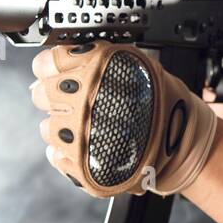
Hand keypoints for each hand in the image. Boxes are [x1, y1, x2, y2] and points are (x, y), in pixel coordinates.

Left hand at [30, 41, 218, 196]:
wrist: (182, 140)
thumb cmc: (161, 100)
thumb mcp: (131, 61)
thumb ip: (91, 57)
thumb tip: (57, 62)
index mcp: (91, 71)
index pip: (44, 63)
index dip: (52, 67)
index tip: (60, 72)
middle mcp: (79, 102)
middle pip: (41, 94)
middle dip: (57, 96)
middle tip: (80, 100)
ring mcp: (77, 137)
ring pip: (47, 127)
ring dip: (64, 126)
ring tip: (91, 126)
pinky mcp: (79, 165)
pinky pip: (56, 155)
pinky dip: (69, 150)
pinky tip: (90, 144)